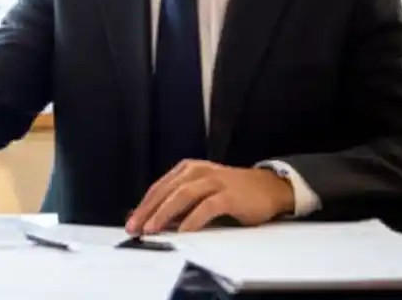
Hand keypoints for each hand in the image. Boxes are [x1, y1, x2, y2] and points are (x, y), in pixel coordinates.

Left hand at [126, 160, 293, 234]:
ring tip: (153, 229)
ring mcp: (214, 181)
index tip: (132, 221)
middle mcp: (199, 171)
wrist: (269, 187)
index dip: (144, 205)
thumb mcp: (202, 192)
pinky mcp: (229, 195)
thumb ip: (181, 203)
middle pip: (167, 190)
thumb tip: (155, 220)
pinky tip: (183, 231)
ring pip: (182, 196)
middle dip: (148, 211)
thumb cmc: (233, 192)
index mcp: (188, 169)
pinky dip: (192, 220)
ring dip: (164, 214)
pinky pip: (207, 207)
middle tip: (136, 227)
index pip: (160, 187)